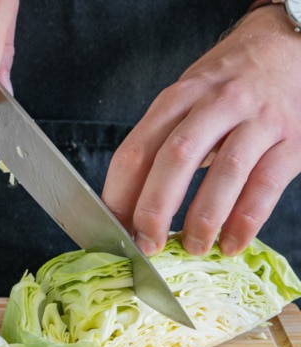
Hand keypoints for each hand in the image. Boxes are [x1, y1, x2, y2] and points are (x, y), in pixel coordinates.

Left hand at [102, 5, 300, 256]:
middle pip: (176, 158)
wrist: (288, 48)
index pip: (137, 149)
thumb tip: (126, 208)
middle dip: (155, 208)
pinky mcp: (292, 141)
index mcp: (178, 98)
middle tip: (146, 244)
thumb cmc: (224, 87)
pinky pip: (266, 185)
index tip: (113, 228)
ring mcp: (257, 121)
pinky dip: (246, 221)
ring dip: (203, 218)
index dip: (120, 194)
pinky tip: (231, 244)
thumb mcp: (185, 100)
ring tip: (191, 248)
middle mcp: (216, 105)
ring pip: (226, 172)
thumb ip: (159, 144)